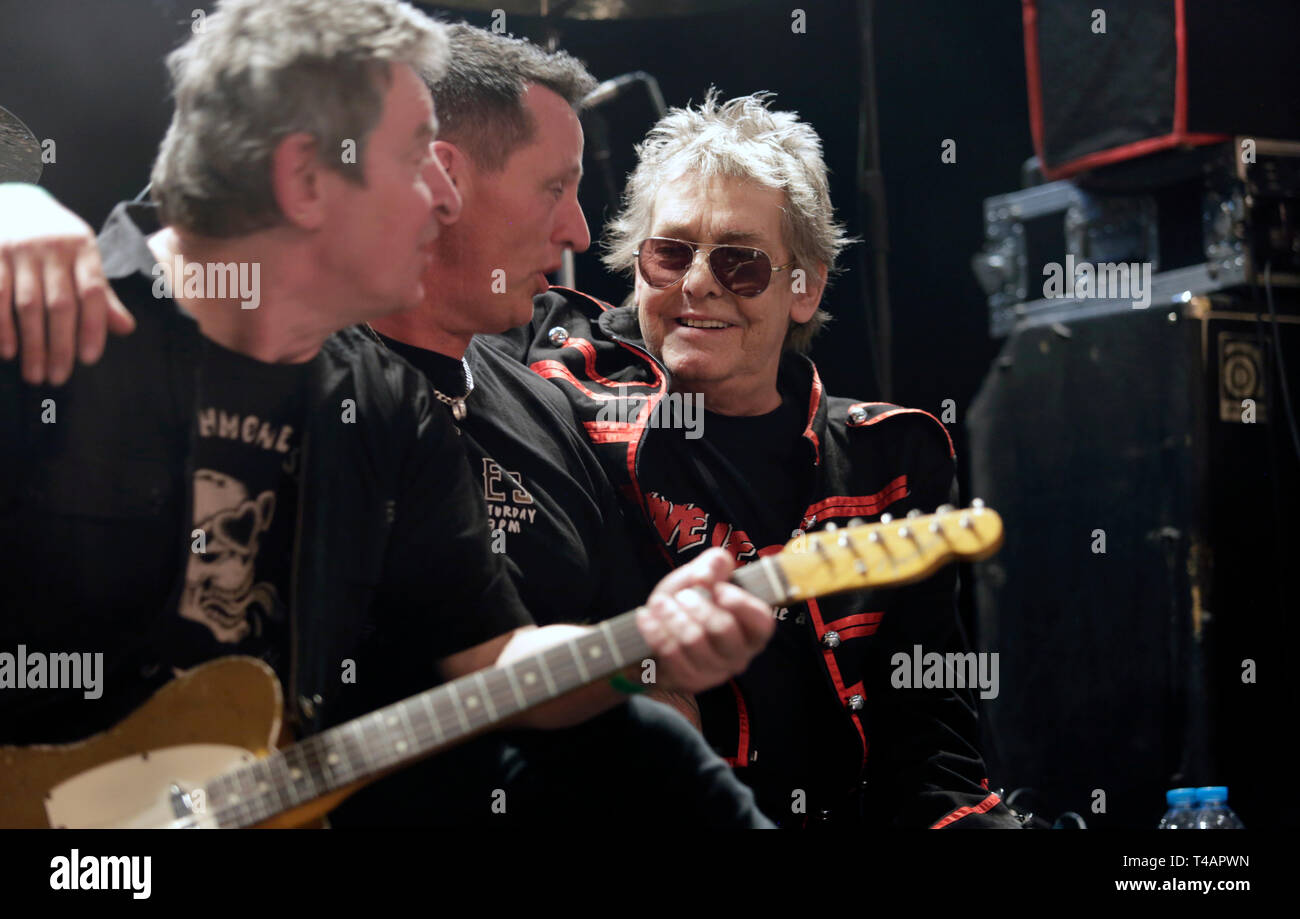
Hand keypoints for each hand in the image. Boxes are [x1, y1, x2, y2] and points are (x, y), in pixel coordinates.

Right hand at [0, 183, 134, 384]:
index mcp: (83, 248)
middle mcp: (52, 247)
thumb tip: (126, 329)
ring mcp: (19, 250)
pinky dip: (2, 326)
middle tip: (59, 378)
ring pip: (28, 305)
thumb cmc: (58, 240)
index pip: (93, 293)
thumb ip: (103, 293)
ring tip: (35, 373)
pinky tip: (8, 351)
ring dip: (32, 343)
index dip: (93, 327)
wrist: (14, 201)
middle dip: (60, 345)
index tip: (89, 359)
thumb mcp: (85, 258)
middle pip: (60, 305)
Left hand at [637, 548, 774, 693]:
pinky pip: (670, 654)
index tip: (716, 589)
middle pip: (723, 628)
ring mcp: (714, 672)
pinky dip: (655, 630)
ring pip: (693, 640)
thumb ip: (714, 564)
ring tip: (660, 603)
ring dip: (672, 615)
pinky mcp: (688, 681)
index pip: (761, 622)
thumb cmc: (689, 600)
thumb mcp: (703, 574)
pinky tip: (647, 617)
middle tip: (682, 595)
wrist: (659, 630)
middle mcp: (739, 655)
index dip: (739, 603)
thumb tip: (705, 577)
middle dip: (697, 605)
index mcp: (752, 629)